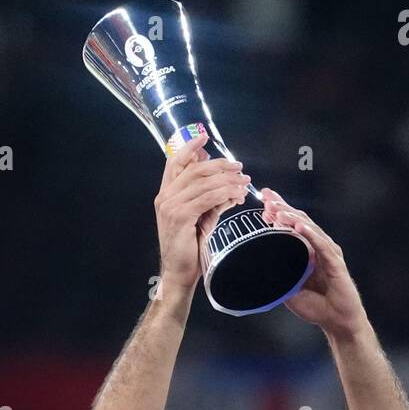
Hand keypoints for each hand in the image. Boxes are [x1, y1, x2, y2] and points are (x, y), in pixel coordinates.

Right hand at [154, 130, 251, 292]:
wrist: (179, 272)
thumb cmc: (189, 247)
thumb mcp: (201, 217)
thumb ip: (210, 199)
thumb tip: (231, 185)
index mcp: (166, 194)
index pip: (175, 162)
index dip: (190, 147)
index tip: (205, 137)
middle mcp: (165, 197)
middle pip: (195, 169)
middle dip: (220, 165)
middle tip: (239, 167)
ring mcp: (171, 206)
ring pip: (204, 182)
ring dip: (228, 179)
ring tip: (244, 181)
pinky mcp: (181, 216)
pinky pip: (207, 197)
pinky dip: (225, 193)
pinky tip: (237, 195)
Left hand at [259, 188, 371, 340]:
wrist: (337, 320)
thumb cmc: (316, 305)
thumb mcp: (289, 288)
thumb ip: (277, 276)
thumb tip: (256, 268)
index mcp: (307, 250)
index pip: (291, 225)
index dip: (278, 211)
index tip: (263, 201)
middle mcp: (318, 247)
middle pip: (299, 220)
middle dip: (282, 207)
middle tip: (266, 197)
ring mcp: (328, 253)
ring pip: (309, 229)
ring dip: (292, 218)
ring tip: (277, 211)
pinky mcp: (336, 263)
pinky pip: (322, 245)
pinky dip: (310, 235)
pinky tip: (299, 227)